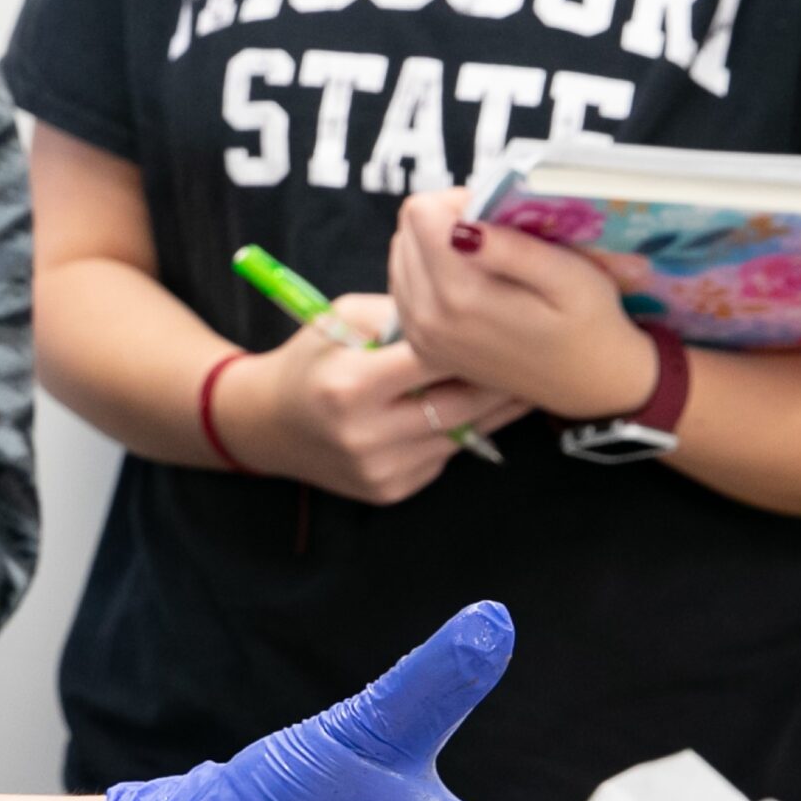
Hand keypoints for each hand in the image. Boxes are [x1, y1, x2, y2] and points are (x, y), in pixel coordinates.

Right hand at [209, 292, 528, 503]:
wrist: (266, 424)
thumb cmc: (308, 359)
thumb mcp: (339, 318)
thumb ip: (398, 313)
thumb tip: (459, 310)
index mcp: (349, 384)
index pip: (434, 360)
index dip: (473, 342)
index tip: (506, 326)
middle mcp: (365, 434)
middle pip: (461, 405)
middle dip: (499, 381)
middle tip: (533, 358)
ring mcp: (380, 469)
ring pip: (461, 436)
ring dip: (493, 410)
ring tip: (517, 382)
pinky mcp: (390, 490)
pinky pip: (443, 458)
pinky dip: (459, 432)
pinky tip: (470, 410)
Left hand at [390, 190, 660, 418]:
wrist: (591, 386)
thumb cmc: (591, 325)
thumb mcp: (572, 278)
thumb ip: (514, 249)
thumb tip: (461, 226)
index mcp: (461, 297)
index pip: (421, 212)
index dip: (460, 201)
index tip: (497, 217)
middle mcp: (427, 317)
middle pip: (406, 230)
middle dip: (447, 221)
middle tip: (496, 238)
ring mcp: (419, 334)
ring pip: (400, 254)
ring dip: (436, 245)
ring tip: (487, 262)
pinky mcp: (420, 344)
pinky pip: (404, 284)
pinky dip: (430, 271)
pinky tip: (471, 282)